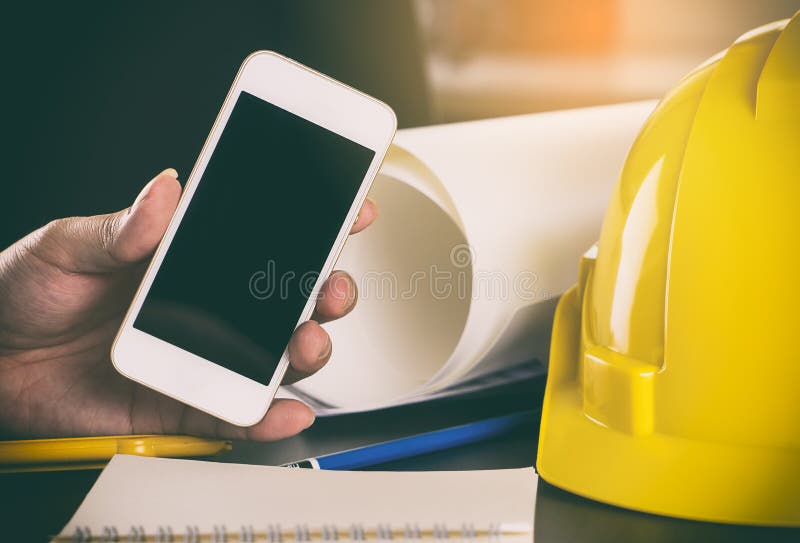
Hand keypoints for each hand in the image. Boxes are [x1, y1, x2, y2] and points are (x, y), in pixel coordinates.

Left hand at [0, 169, 376, 440]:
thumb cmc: (24, 293)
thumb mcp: (67, 246)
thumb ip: (120, 227)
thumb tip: (166, 191)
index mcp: (187, 258)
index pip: (262, 236)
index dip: (313, 221)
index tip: (350, 207)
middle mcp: (208, 306)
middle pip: (288, 298)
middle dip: (326, 290)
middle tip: (330, 285)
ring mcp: (203, 355)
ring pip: (277, 355)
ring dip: (308, 349)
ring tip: (307, 341)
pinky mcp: (186, 404)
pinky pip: (237, 413)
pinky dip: (268, 417)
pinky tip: (285, 410)